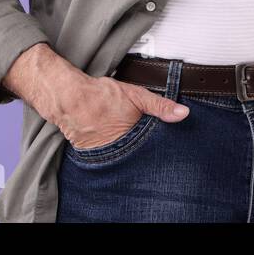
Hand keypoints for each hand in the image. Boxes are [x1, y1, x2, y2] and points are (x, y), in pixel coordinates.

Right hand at [55, 74, 189, 148]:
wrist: (69, 98)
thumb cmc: (103, 96)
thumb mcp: (137, 96)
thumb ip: (160, 106)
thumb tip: (184, 114)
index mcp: (133, 140)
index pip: (154, 150)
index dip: (160, 147)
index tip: (167, 145)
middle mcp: (119, 153)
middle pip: (139, 157)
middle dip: (145, 152)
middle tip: (146, 142)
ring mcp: (105, 156)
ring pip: (124, 158)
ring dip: (128, 152)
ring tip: (127, 140)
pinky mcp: (93, 156)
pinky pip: (108, 158)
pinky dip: (113, 152)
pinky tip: (113, 141)